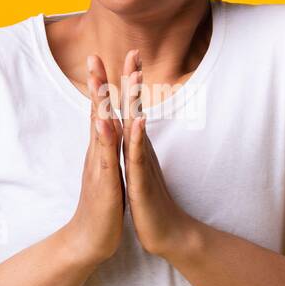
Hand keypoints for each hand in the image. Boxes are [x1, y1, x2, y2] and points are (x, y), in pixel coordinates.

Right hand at [61, 53, 126, 265]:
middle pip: (97, 112)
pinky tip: (111, 122)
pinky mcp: (105, 183)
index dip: (103, 84)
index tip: (104, 58)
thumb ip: (105, 150)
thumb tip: (106, 131)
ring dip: (103, 105)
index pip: (101, 110)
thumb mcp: (106, 172)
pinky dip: (109, 139)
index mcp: (100, 149)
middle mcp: (96, 153)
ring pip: (101, 130)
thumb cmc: (101, 207)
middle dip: (97, 84)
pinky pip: (108, 158)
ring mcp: (98, 166)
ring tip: (103, 80)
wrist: (88, 241)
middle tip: (94, 55)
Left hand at [121, 49, 198, 260]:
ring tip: (135, 77)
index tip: (117, 56)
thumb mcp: (136, 170)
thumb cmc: (150, 203)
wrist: (167, 234)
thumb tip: (132, 128)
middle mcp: (140, 150)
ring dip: (135, 102)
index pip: (125, 109)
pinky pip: (138, 157)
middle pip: (133, 109)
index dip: (121, 84)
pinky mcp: (142, 182)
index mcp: (134, 146)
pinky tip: (137, 122)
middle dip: (131, 81)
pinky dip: (136, 139)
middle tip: (132, 51)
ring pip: (136, 127)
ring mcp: (143, 164)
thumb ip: (133, 147)